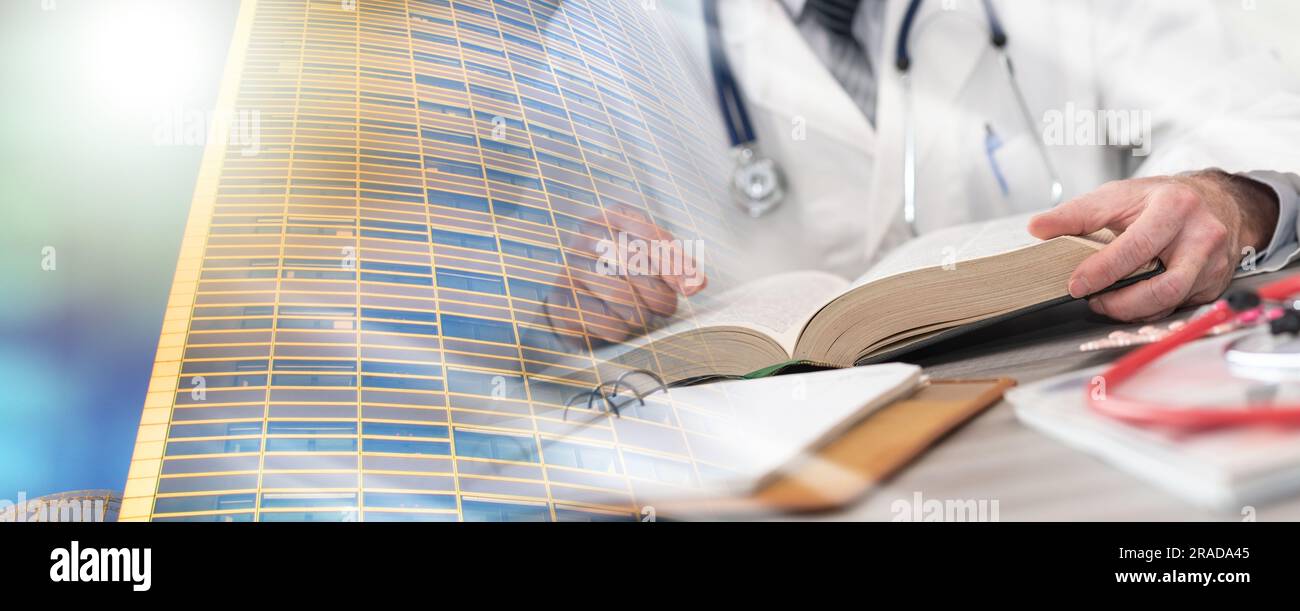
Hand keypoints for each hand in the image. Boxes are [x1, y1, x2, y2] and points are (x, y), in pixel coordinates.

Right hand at [546, 204, 706, 343]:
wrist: (579, 301)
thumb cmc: (622, 276)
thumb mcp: (651, 263)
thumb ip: (677, 269)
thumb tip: (698, 284)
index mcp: (611, 218)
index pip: (649, 238)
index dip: (674, 265)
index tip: (690, 289)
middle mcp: (586, 236)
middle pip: (635, 265)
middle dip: (659, 293)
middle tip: (667, 309)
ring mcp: (570, 265)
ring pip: (621, 294)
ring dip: (640, 314)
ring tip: (642, 318)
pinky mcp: (560, 297)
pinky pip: (602, 318)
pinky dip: (618, 329)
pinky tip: (620, 328)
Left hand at [1028, 171, 1277, 321]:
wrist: (1213, 201)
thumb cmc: (1159, 199)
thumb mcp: (1117, 196)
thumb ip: (1076, 213)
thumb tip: (1037, 227)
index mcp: (1175, 207)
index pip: (1136, 248)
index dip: (1102, 271)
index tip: (1076, 284)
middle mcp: (1202, 235)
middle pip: (1162, 286)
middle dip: (1121, 302)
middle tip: (1092, 300)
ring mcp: (1213, 263)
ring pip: (1171, 302)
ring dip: (1132, 310)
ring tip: (1106, 302)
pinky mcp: (1215, 283)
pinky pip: (1178, 307)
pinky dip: (1148, 310)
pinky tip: (1130, 302)